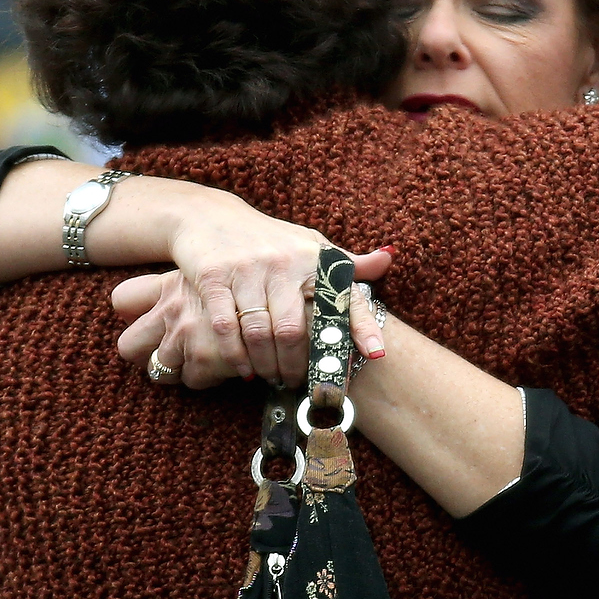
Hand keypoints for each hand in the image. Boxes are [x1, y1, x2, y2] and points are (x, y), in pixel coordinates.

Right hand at [162, 185, 392, 385]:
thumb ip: (347, 261)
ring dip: (267, 364)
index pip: (344, 294)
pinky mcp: (213, 277)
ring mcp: (246, 270)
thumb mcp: (309, 244)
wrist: (210, 216)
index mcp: (312, 257)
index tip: (376, 355)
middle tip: (295, 382)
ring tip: (271, 377)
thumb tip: (388, 259)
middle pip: (294, 330)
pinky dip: (236, 354)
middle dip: (296, 365)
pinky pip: (227, 327)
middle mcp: (282, 262)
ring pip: (261, 333)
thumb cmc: (269, 239)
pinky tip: (244, 368)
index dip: (362, 327)